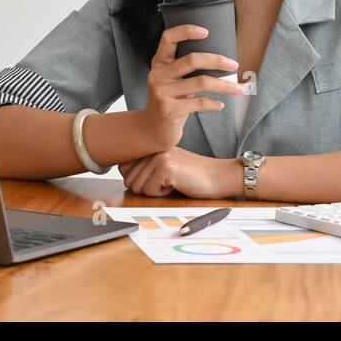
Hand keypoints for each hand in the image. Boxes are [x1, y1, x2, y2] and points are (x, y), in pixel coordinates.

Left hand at [118, 147, 237, 198]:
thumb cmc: (192, 175)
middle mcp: (154, 148)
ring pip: (137, 186)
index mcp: (152, 146)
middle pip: (128, 179)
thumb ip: (145, 166)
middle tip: (165, 181)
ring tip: (171, 182)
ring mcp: (159, 157)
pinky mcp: (166, 168)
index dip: (136, 179)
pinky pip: (149, 191)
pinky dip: (162, 194)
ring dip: (154, 191)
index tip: (155, 178)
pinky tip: (176, 185)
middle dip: (145, 188)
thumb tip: (122, 173)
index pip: (123, 166)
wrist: (218, 176)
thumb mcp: (165, 165)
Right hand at [136, 24, 244, 153]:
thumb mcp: (173, 82)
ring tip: (238, 89)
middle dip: (217, 60)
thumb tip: (222, 60)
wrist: (153, 129)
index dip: (186, 31)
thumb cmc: (171, 102)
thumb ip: (186, 70)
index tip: (206, 31)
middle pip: (192, 60)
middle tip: (234, 65)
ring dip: (224, 85)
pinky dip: (213, 104)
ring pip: (201, 82)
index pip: (168, 38)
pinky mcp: (168, 110)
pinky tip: (220, 105)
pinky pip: (198, 103)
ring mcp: (161, 93)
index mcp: (159, 64)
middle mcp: (158, 75)